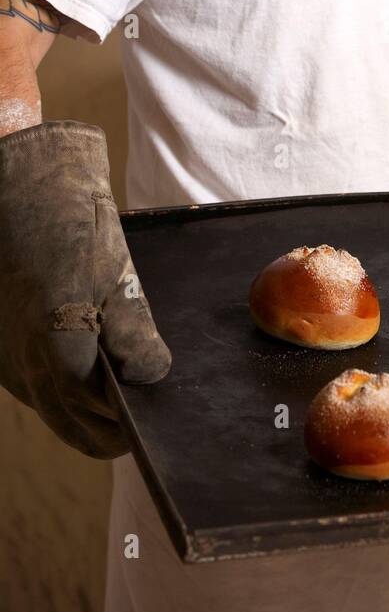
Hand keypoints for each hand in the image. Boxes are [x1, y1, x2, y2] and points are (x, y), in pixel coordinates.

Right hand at [0, 121, 170, 457]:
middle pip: (70, 421)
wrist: (13, 186)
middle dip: (106, 426)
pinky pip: (33, 382)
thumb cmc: (69, 220)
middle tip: (140, 412)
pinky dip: (60, 387)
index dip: (126, 421)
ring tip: (118, 387)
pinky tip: (86, 362)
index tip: (151, 418)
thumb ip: (134, 331)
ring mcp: (6, 357)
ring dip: (82, 408)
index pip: (95, 412)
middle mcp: (24, 362)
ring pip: (49, 405)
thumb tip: (150, 376)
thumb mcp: (115, 270)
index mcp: (56, 346)